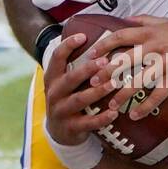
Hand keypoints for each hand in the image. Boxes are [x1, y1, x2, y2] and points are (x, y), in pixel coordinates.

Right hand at [43, 32, 121, 146]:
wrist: (59, 132)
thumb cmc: (69, 99)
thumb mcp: (66, 82)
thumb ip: (77, 65)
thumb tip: (101, 39)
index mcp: (52, 78)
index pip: (56, 57)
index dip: (68, 46)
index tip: (84, 36)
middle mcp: (54, 93)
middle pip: (70, 78)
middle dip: (87, 69)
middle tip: (105, 61)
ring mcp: (60, 111)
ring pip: (80, 100)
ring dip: (97, 92)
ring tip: (114, 84)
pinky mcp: (70, 128)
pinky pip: (87, 123)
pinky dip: (101, 118)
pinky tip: (114, 113)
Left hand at [87, 15, 167, 120]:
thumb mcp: (165, 22)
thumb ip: (144, 20)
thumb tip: (125, 19)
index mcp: (149, 33)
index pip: (120, 36)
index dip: (103, 46)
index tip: (91, 55)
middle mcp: (155, 47)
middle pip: (124, 60)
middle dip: (106, 72)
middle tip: (93, 83)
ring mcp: (165, 64)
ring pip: (138, 81)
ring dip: (122, 94)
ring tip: (111, 105)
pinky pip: (156, 95)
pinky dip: (145, 107)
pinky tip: (134, 114)